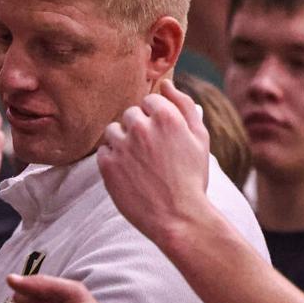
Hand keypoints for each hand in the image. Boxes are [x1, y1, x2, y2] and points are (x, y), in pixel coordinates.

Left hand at [97, 79, 209, 246]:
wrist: (178, 218)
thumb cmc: (192, 178)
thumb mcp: (200, 138)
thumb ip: (183, 105)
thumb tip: (166, 84)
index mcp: (166, 116)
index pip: (150, 100)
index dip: (156, 120)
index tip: (163, 139)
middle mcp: (141, 127)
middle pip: (130, 114)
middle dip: (139, 129)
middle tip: (152, 154)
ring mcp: (122, 146)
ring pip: (113, 130)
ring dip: (122, 143)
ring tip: (139, 165)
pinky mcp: (107, 165)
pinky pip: (103, 151)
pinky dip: (113, 161)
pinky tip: (129, 175)